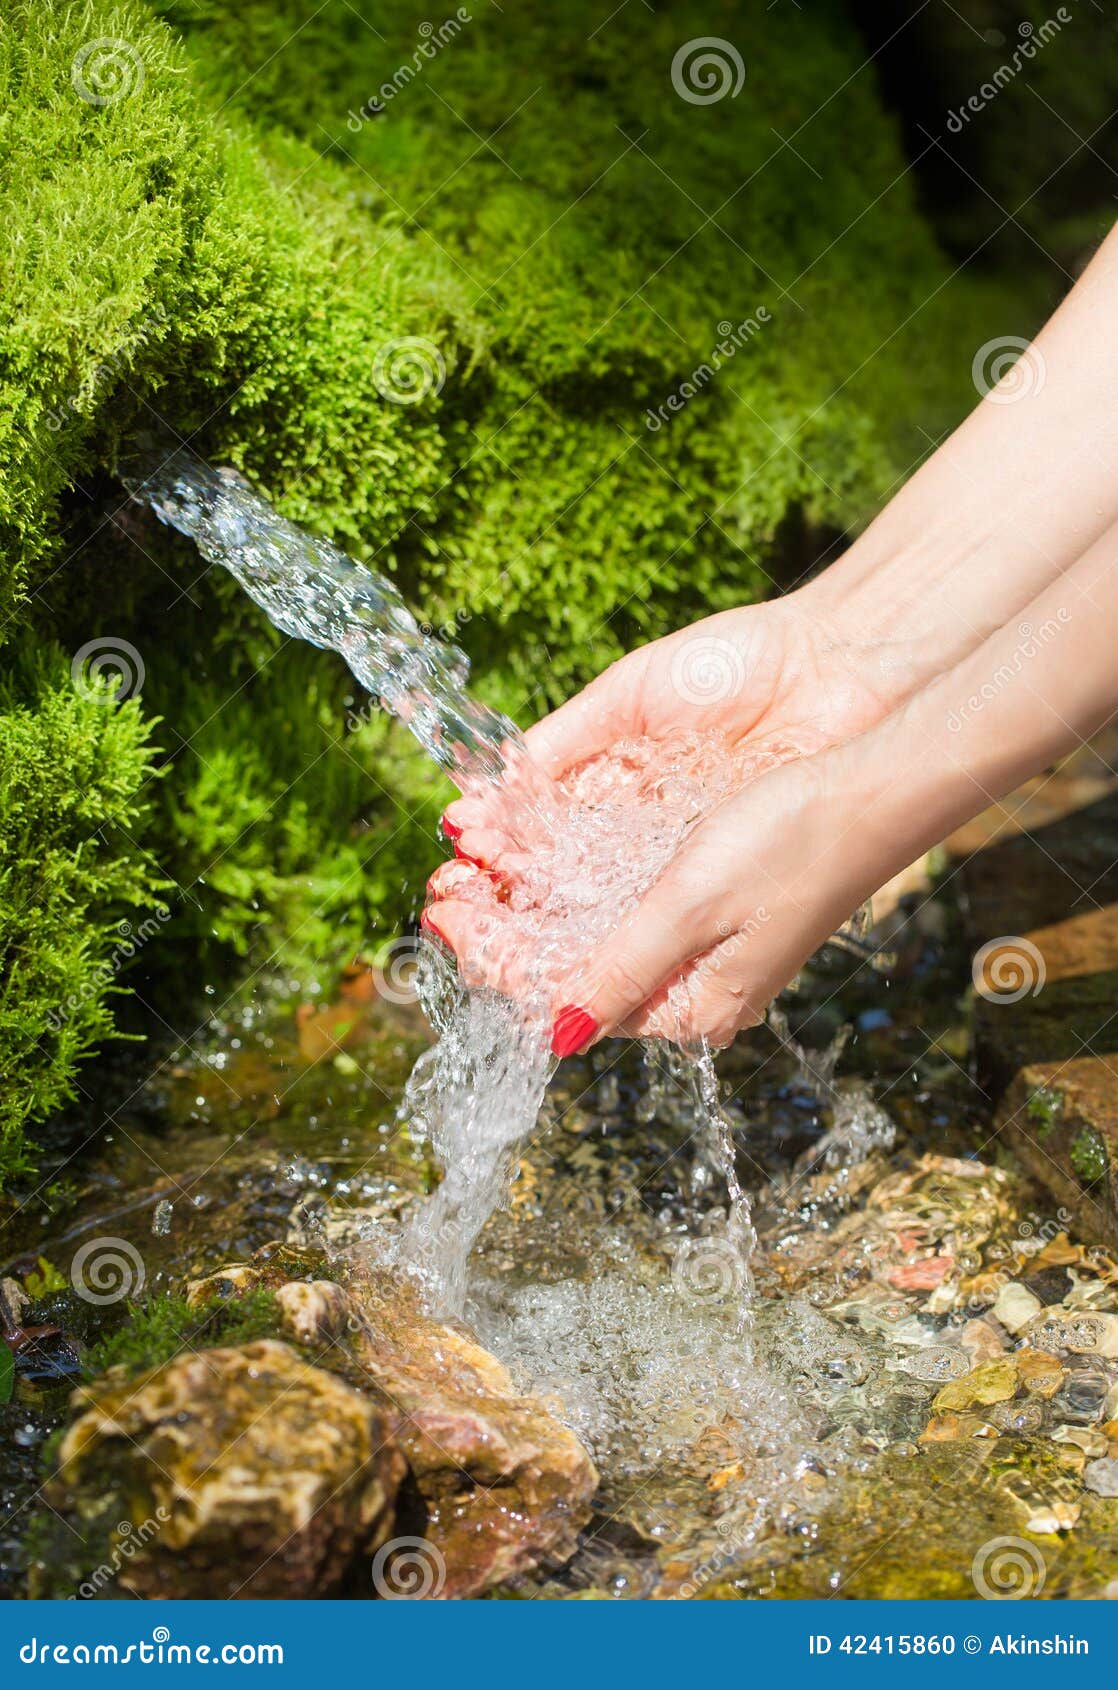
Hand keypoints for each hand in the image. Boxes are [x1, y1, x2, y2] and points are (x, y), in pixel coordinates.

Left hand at [423, 589, 911, 1042]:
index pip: (562, 1001)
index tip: (440, 916)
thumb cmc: (792, 843)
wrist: (871, 791)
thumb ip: (619, 971)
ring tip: (470, 870)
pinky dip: (566, 887)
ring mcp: (695, 950)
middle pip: (567, 973)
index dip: (492, 960)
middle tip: (439, 888)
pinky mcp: (703, 909)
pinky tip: (530, 860)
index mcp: (690, 1008)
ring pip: (585, 938)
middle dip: (498, 933)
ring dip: (525, 907)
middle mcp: (688, 990)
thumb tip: (554, 1037)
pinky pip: (615, 908)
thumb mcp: (690, 908)